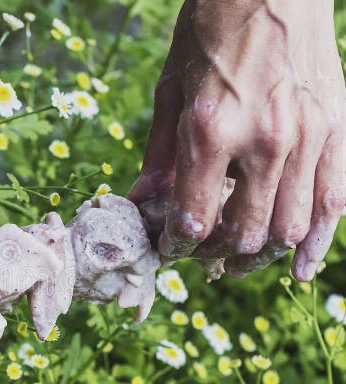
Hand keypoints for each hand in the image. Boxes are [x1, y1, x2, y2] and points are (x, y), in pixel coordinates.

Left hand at [129, 0, 345, 279]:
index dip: (177, 243)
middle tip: (202, 251)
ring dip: (259, 254)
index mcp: (212, 130)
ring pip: (286, 228)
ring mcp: (307, 138)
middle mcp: (263, 142)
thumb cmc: (212, 29)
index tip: (170, 246)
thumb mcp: (171, 87)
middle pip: (243, 234)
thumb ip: (160, 152)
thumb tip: (143, 199)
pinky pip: (333, 203)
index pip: (193, 218)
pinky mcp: (336, 130)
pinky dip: (315, 242)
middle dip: (216, 254)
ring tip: (239, 257)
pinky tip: (298, 267)